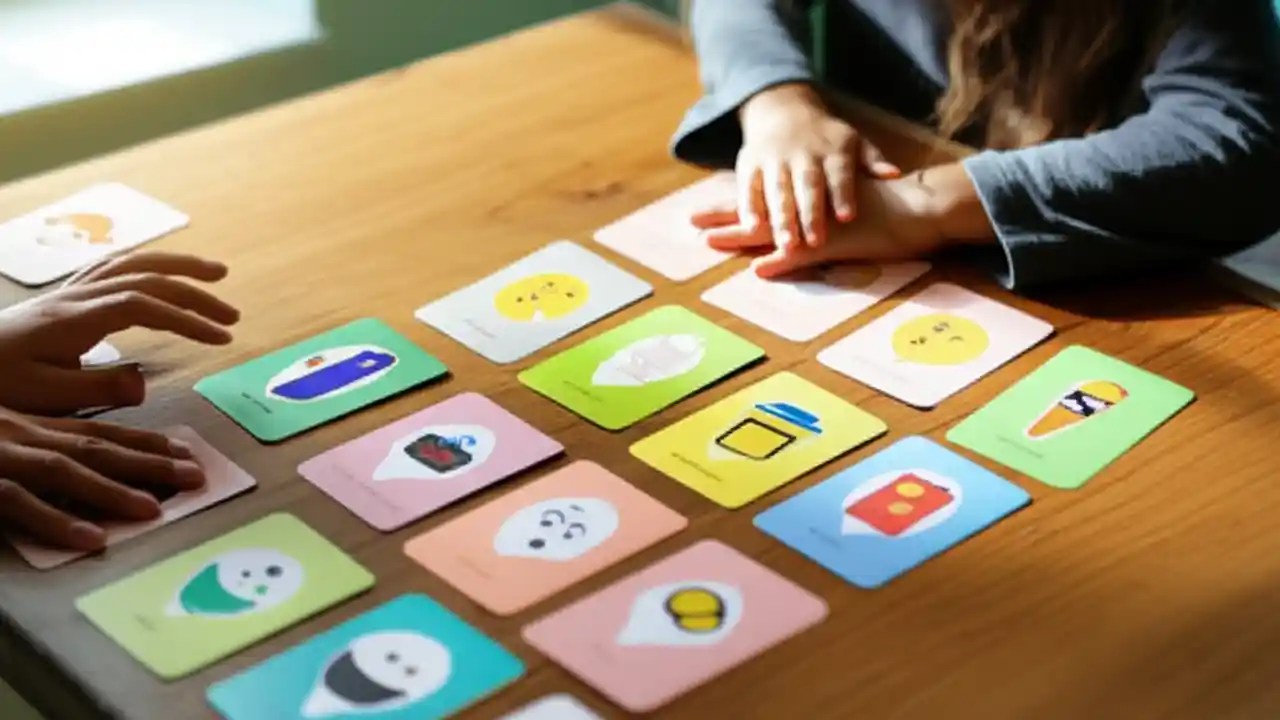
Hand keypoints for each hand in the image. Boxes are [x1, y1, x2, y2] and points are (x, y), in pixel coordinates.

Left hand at [0, 252, 238, 414]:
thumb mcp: (45, 396)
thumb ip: (96, 387)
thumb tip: (144, 381)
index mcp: (73, 318)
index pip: (143, 305)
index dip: (186, 318)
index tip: (220, 339)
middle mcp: (75, 296)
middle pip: (146, 277)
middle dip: (195, 292)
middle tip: (233, 315)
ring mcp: (70, 292)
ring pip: (132, 263)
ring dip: (178, 266)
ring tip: (216, 273)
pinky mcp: (65, 298)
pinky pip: (115, 268)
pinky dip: (149, 265)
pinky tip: (165, 274)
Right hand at [0, 408, 205, 549]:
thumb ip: (34, 451)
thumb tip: (78, 473)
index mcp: (27, 426)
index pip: (95, 432)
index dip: (143, 442)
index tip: (186, 453)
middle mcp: (18, 433)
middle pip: (93, 447)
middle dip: (147, 462)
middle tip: (196, 477)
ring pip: (63, 471)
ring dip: (111, 490)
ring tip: (155, 510)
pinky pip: (16, 501)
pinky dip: (56, 520)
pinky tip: (93, 538)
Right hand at [693, 83, 900, 250]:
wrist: (782, 109)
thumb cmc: (825, 136)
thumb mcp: (852, 141)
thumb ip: (872, 160)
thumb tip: (894, 175)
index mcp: (832, 150)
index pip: (839, 173)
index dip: (843, 194)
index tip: (847, 217)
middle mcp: (802, 154)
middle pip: (807, 185)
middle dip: (810, 213)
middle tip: (815, 241)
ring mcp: (774, 159)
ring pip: (778, 190)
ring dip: (781, 218)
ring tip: (786, 244)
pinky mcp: (750, 165)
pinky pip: (749, 187)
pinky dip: (749, 207)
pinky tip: (751, 229)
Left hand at [699, 175, 947, 276]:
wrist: (920, 207)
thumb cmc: (889, 208)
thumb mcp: (849, 205)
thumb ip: (823, 212)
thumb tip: (800, 227)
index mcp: (809, 199)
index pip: (765, 199)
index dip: (735, 204)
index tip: (706, 210)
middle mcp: (809, 209)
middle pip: (760, 211)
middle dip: (725, 216)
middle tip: (692, 220)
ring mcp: (819, 227)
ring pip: (773, 231)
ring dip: (741, 236)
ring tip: (711, 241)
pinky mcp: (837, 244)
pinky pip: (804, 256)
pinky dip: (782, 263)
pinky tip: (760, 269)